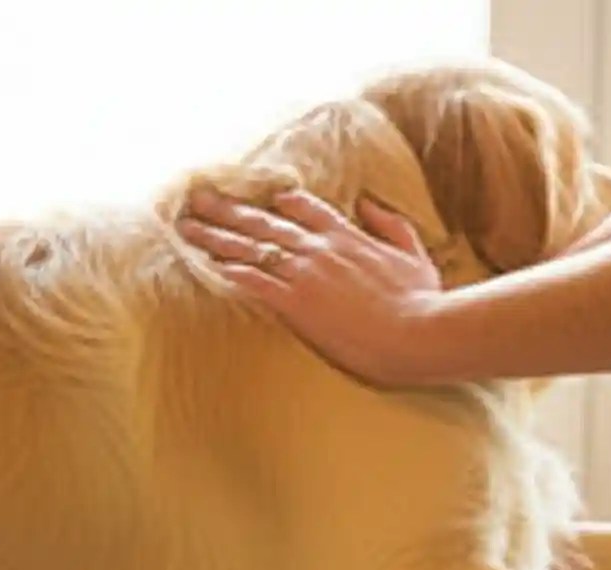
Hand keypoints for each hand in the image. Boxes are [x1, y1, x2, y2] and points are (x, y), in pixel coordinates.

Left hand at [175, 187, 443, 384]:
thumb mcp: (415, 253)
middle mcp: (321, 248)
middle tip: (198, 199)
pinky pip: (252, 282)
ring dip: (215, 237)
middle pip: (265, 223)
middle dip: (229, 210)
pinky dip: (228, 272)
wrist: (419, 331)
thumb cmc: (424, 300)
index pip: (306, 208)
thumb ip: (390, 224)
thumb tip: (369, 203)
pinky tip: (205, 266)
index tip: (260, 197)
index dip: (280, 202)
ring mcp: (306, 274)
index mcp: (349, 236)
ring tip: (186, 227)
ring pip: (250, 248)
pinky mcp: (296, 303)